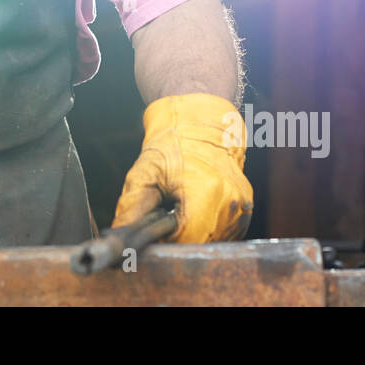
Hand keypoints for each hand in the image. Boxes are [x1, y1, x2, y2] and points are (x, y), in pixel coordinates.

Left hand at [112, 93, 253, 242]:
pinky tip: (193, 209)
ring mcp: (242, 208)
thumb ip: (132, 207)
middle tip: (164, 217)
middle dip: (178, 238)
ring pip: (212, 242)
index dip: (165, 241)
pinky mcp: (245, 209)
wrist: (201, 120)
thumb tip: (119, 238)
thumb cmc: (173, 141)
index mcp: (207, 194)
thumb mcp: (145, 171)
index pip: (185, 241)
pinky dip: (206, 229)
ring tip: (179, 209)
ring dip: (193, 235)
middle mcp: (231, 204)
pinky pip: (223, 234)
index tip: (152, 231)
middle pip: (200, 244)